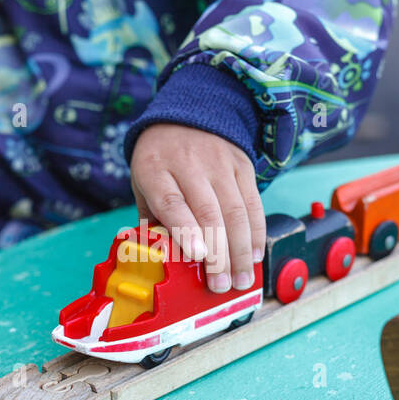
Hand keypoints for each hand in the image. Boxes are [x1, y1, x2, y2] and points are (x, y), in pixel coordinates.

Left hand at [130, 123, 265, 292]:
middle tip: (221, 286)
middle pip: (208, 212)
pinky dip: (256, 233)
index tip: (197, 255)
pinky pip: (253, 203)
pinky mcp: (243, 165)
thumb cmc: (160, 160)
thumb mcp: (143, 183)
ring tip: (241, 279)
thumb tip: (158, 258)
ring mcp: (220, 164)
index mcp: (155, 169)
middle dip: (218, 254)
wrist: (188, 113)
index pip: (172, 201)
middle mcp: (189, 164)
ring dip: (241, 251)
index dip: (186, 230)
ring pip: (236, 211)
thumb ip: (150, 218)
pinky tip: (254, 255)